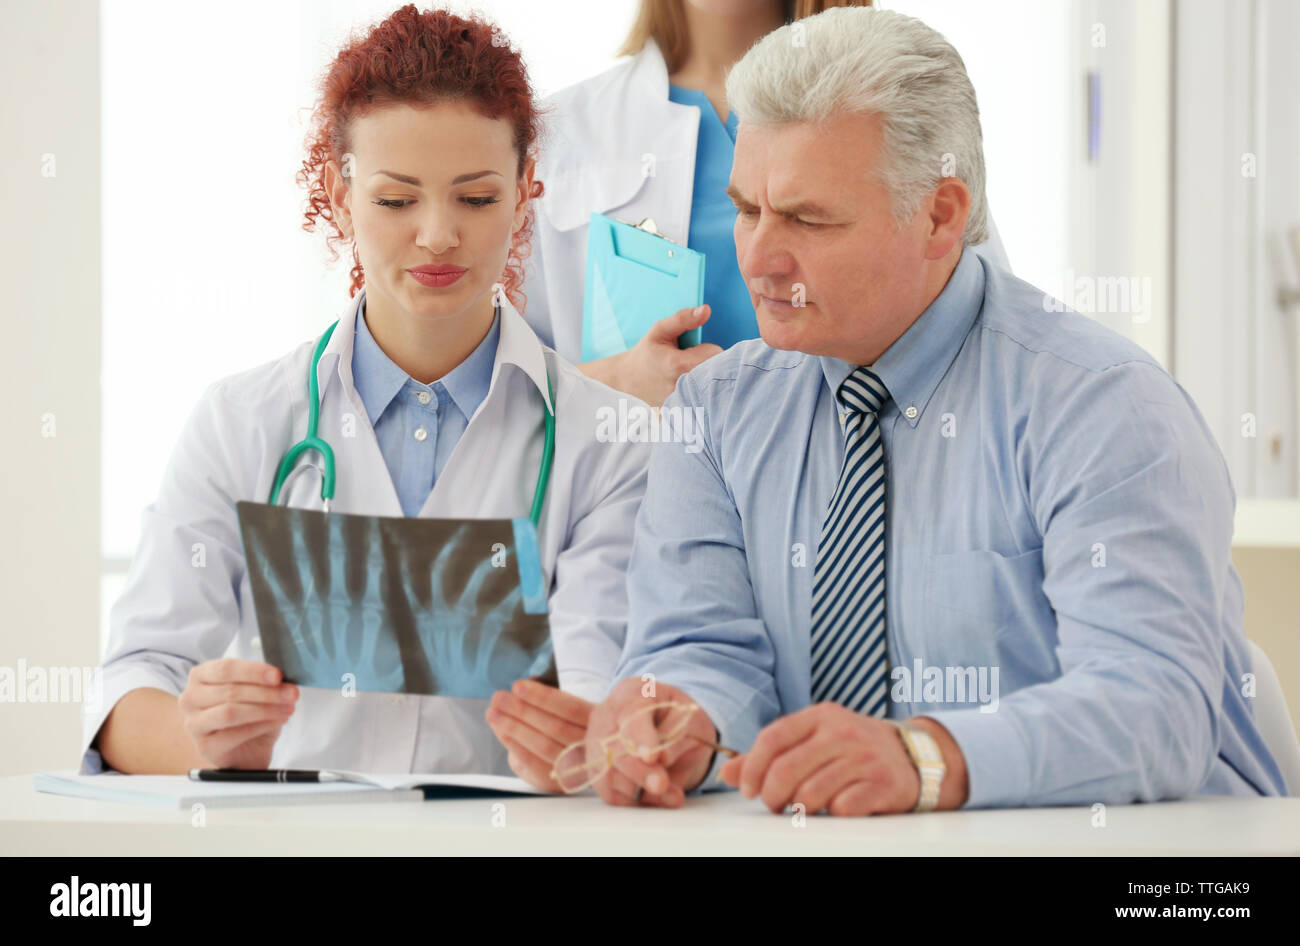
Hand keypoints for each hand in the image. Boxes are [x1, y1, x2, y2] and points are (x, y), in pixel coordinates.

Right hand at [177, 659, 297, 768]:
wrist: (247, 749)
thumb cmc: (248, 714)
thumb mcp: (256, 690)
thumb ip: (264, 680)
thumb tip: (282, 677)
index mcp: (201, 676)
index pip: (225, 668)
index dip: (253, 671)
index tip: (278, 675)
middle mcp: (191, 698)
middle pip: (230, 691)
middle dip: (266, 692)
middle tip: (291, 693)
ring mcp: (194, 724)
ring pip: (231, 712)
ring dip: (265, 709)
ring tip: (287, 708)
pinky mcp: (205, 746)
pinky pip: (235, 734)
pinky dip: (262, 725)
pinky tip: (278, 721)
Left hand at [485, 679, 591, 792]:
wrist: (582, 762)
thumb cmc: (571, 726)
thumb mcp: (566, 708)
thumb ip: (549, 697)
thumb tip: (525, 686)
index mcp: (600, 720)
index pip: (571, 708)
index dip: (543, 697)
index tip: (518, 686)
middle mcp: (594, 746)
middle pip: (555, 727)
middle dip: (522, 710)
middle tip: (499, 697)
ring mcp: (579, 767)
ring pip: (544, 746)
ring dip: (515, 727)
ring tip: (494, 712)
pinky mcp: (561, 782)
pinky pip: (535, 763)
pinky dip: (515, 746)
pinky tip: (502, 731)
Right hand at [580, 305, 723, 406]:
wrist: (628, 382)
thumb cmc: (646, 353)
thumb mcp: (659, 331)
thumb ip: (683, 319)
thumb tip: (706, 310)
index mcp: (679, 365)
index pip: (716, 353)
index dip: (708, 349)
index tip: (695, 350)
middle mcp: (684, 387)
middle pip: (716, 372)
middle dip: (709, 365)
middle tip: (691, 363)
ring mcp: (684, 403)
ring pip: (712, 387)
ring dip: (705, 380)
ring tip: (687, 375)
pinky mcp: (684, 413)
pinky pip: (705, 400)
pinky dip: (699, 394)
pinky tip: (687, 390)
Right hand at [585, 677, 717, 807]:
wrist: (670, 729)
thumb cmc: (680, 721)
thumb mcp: (689, 722)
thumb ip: (675, 738)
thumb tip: (660, 759)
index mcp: (633, 692)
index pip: (630, 714)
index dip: (640, 738)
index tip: (653, 757)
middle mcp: (607, 714)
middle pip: (613, 746)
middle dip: (639, 771)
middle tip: (663, 785)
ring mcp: (596, 740)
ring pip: (608, 773)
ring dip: (639, 790)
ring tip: (671, 794)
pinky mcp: (596, 767)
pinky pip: (608, 791)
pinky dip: (633, 800)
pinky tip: (654, 797)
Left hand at [718, 703, 923, 815]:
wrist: (914, 757)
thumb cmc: (853, 749)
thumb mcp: (814, 740)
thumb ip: (771, 755)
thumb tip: (728, 772)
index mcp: (820, 716)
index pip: (773, 738)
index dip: (753, 767)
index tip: (748, 789)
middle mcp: (842, 732)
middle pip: (786, 769)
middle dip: (772, 795)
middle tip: (775, 805)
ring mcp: (864, 757)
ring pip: (810, 793)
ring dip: (799, 808)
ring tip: (804, 808)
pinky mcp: (883, 784)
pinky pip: (842, 808)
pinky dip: (833, 813)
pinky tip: (837, 806)